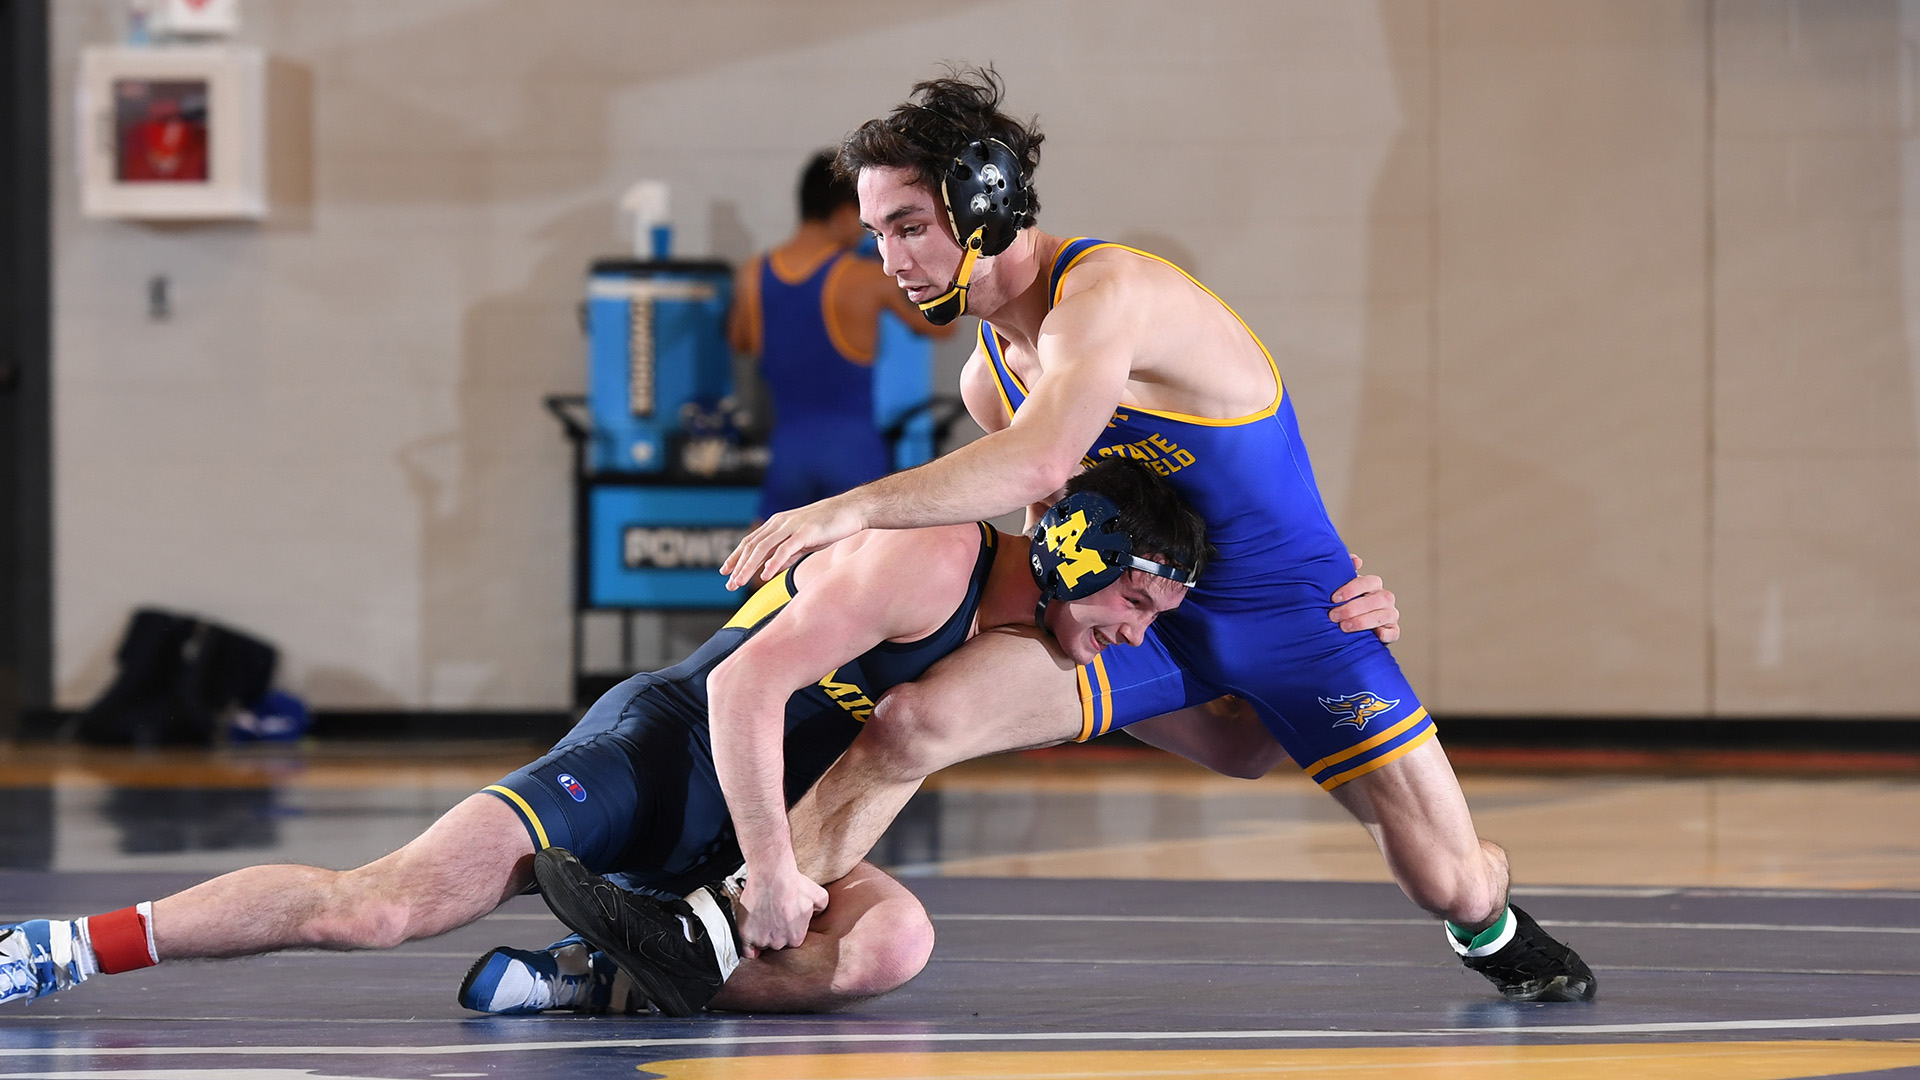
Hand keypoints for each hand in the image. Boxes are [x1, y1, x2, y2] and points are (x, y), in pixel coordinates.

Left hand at [721, 496, 867, 590]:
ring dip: (749, 566)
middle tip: (729, 584)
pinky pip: (785, 548)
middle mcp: (780, 523)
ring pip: (763, 548)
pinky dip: (773, 562)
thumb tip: (772, 568)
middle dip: (738, 566)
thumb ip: (787, 553)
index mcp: (778, 524)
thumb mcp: (803, 542)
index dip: (736, 557)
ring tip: (740, 582)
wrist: (852, 510)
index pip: (751, 542)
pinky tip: (765, 575)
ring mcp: (792, 526)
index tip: (725, 572)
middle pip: (753, 546)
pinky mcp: (805, 531)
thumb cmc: (829, 526)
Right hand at [737, 864, 828, 956]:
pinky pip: (746, 949)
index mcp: (796, 937)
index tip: (785, 921)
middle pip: (777, 943)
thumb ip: (821, 909)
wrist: (772, 876)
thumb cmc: (794, 885)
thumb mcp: (819, 896)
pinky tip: (750, 942)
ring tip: (762, 918)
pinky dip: (748, 948)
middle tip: (773, 916)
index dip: (789, 929)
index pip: (792, 940)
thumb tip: (818, 913)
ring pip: (761, 943)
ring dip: (762, 934)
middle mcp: (779, 942)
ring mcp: (761, 939)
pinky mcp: (746, 934)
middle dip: (776, 932)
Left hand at [1330, 553, 1398, 643]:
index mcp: (1373, 585)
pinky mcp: (1392, 631)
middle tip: (1333, 616)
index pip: (1367, 582)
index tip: (1333, 598)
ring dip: (1363, 621)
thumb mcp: (1341, 586)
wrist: (1348, 623)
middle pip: (1376, 600)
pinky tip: (1375, 635)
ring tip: (1344, 627)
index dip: (1351, 589)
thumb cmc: (1344, 601)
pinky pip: (1393, 633)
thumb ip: (1344, 571)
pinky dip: (1386, 634)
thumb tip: (1356, 560)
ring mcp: (1390, 615)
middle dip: (1353, 608)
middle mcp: (1385, 598)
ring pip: (1384, 616)